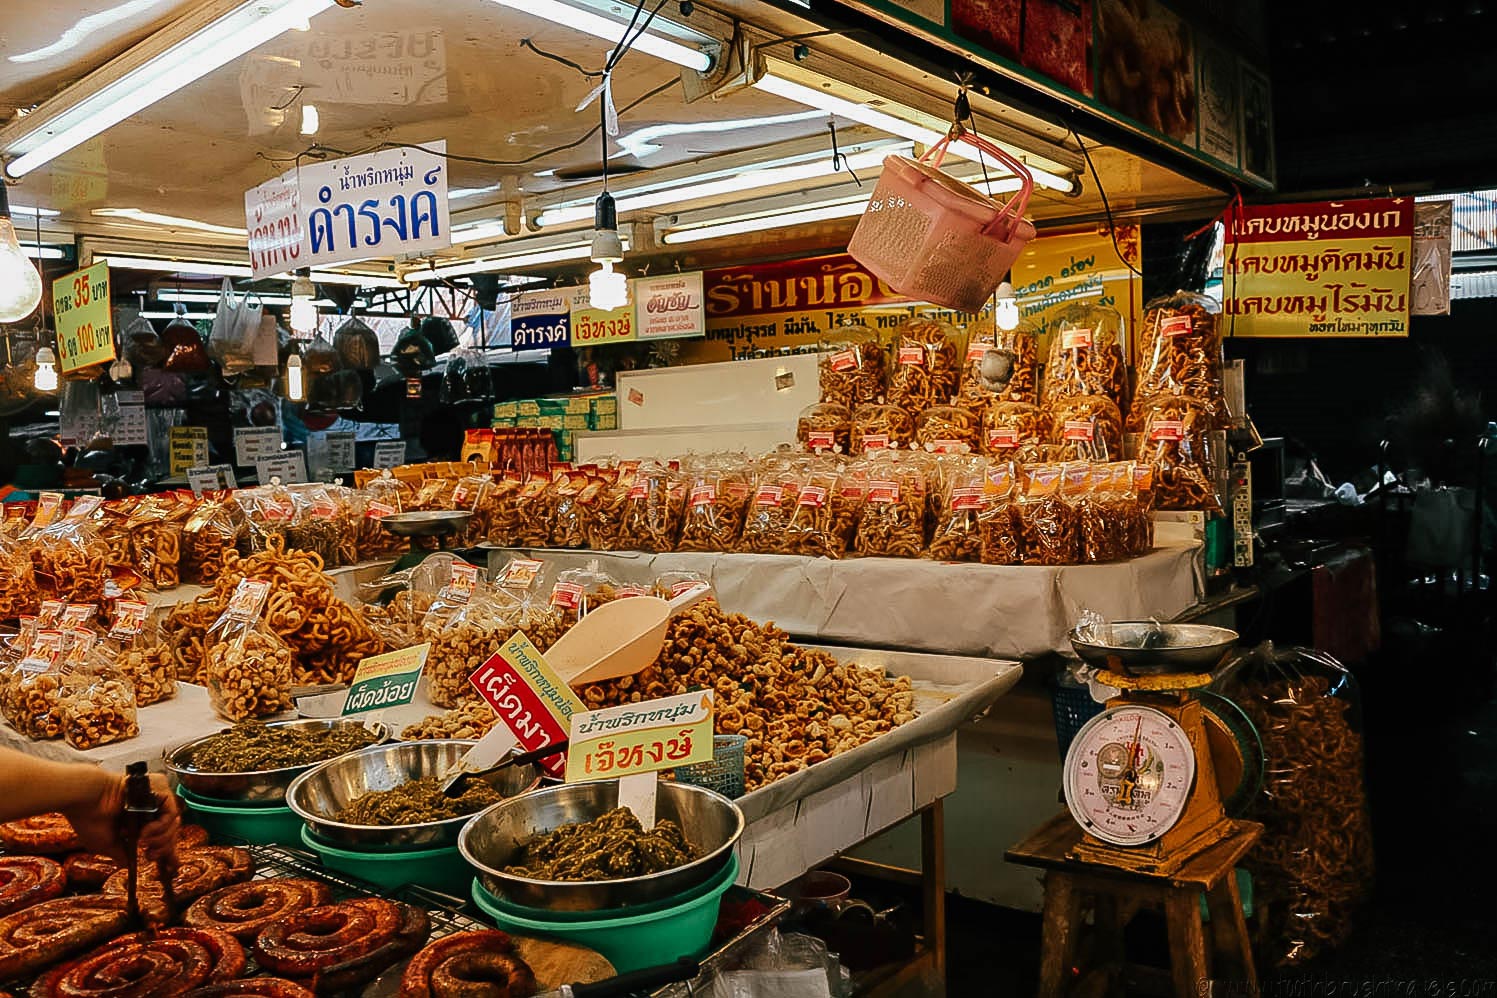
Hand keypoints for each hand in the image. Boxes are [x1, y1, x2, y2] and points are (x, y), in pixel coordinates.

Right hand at [62, 771, 180, 861]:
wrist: (85, 800)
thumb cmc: (89, 819)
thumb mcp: (106, 844)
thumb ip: (122, 853)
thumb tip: (129, 865)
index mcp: (136, 820)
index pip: (161, 836)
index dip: (168, 852)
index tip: (172, 867)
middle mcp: (147, 809)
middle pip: (170, 831)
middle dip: (165, 849)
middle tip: (150, 856)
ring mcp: (154, 799)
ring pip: (172, 823)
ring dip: (161, 840)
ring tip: (143, 843)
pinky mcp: (158, 790)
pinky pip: (170, 813)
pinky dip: (160, 827)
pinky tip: (144, 833)